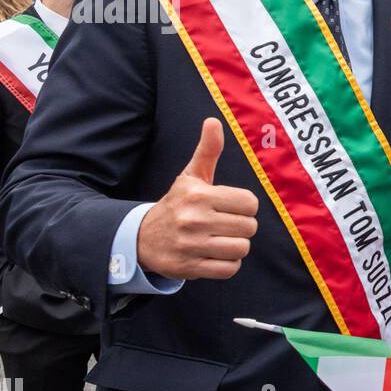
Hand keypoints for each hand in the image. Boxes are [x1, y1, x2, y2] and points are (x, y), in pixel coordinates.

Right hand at [135, 118, 258, 279]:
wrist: (142, 237)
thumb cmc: (177, 204)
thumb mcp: (191, 177)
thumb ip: (207, 151)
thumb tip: (213, 121)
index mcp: (199, 195)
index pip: (249, 203)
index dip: (244, 206)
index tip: (230, 207)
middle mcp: (195, 219)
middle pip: (249, 227)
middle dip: (241, 227)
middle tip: (224, 225)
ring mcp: (192, 245)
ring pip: (241, 249)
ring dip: (235, 246)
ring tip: (220, 240)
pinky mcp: (190, 268)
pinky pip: (229, 269)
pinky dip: (227, 265)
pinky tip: (214, 255)